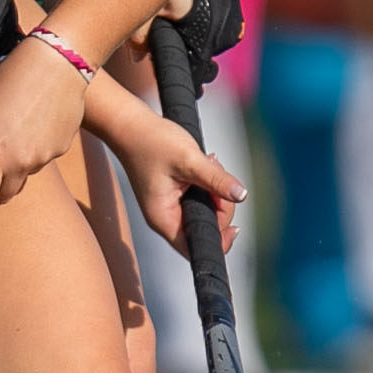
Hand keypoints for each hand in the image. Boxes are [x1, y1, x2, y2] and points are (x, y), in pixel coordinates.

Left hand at [0, 35, 88, 227]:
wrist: (57, 63)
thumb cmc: (9, 81)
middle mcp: (18, 163)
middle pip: (3, 196)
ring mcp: (43, 158)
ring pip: (23, 176)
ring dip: (14, 168)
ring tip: (13, 134)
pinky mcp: (60, 150)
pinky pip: (42, 160)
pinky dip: (34, 151)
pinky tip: (34, 125)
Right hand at [116, 107, 245, 254]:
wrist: (130, 125)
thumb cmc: (150, 142)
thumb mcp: (189, 160)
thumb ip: (217, 180)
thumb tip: (242, 195)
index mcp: (164, 218)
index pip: (196, 248)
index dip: (218, 241)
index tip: (234, 225)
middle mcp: (166, 218)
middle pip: (205, 228)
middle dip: (220, 205)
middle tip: (217, 175)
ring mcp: (169, 207)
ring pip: (205, 211)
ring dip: (215, 191)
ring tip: (209, 164)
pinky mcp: (173, 196)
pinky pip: (199, 199)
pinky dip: (207, 185)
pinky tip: (205, 165)